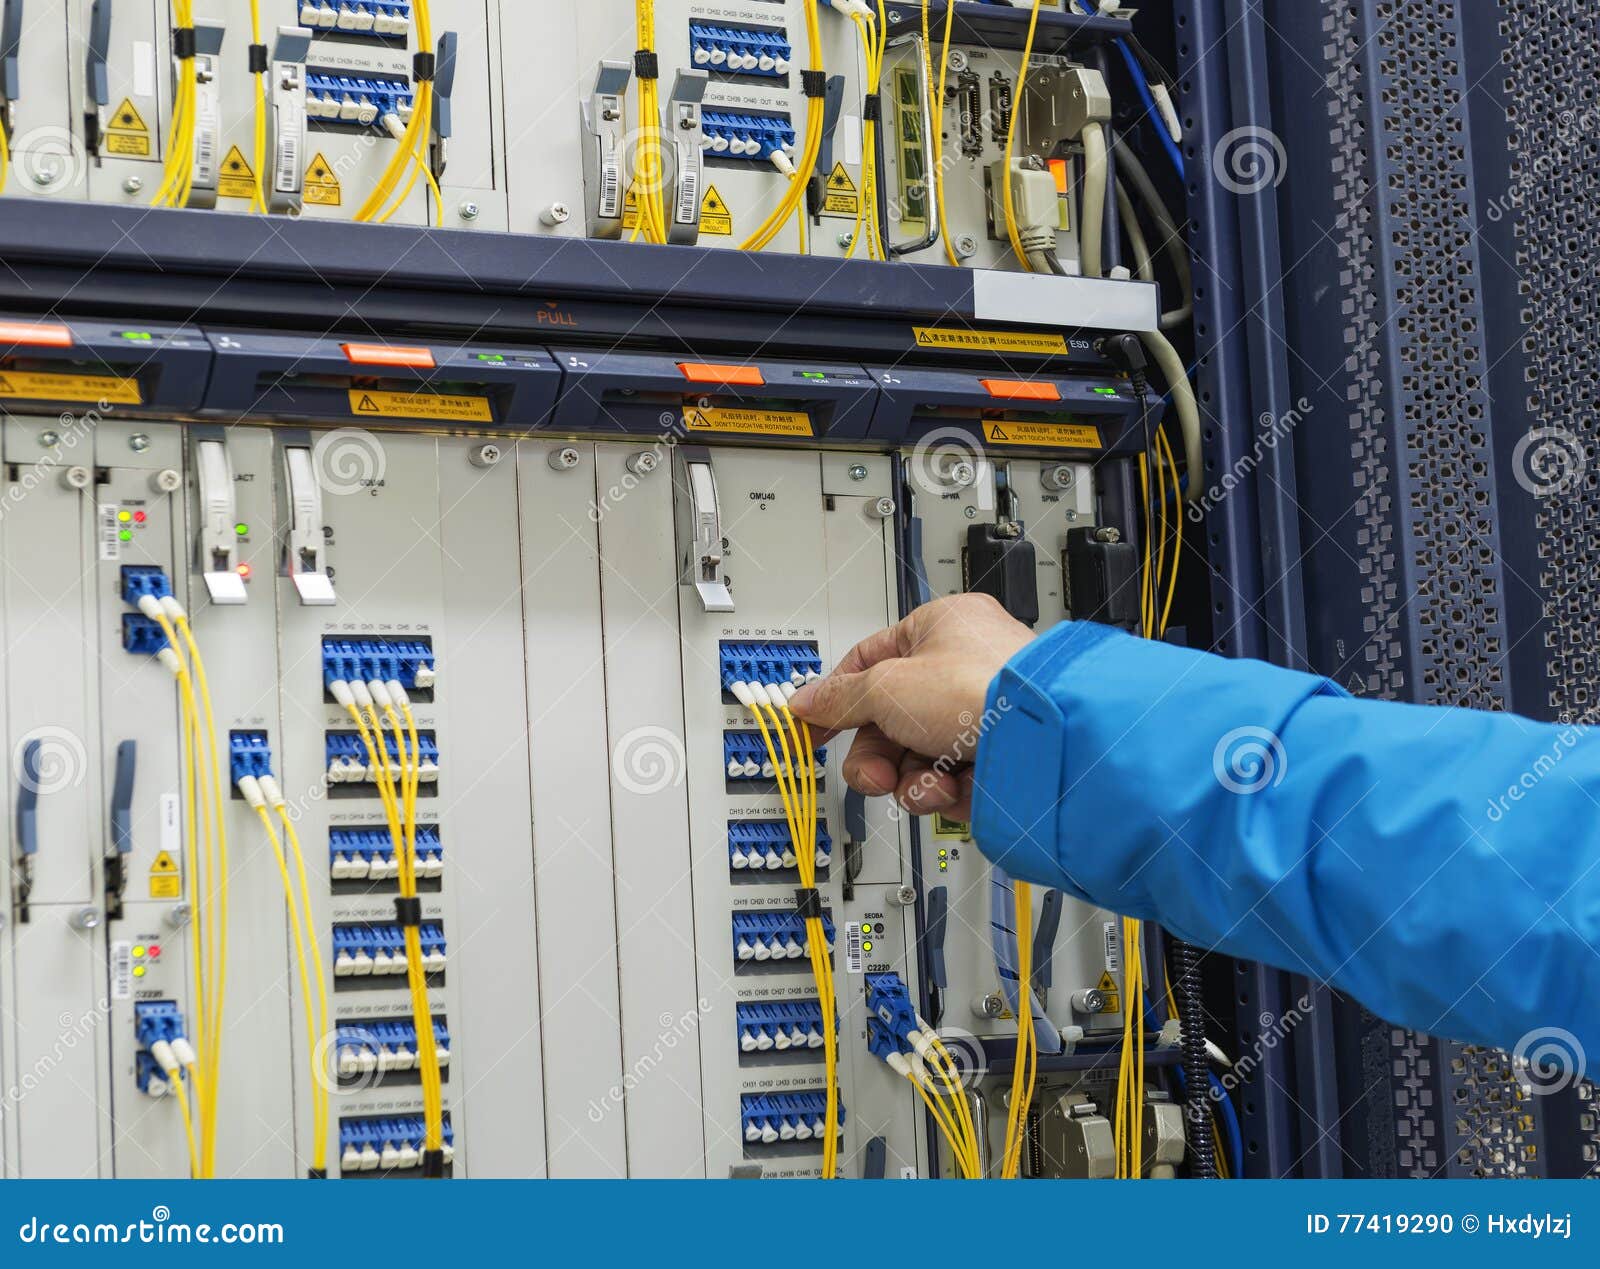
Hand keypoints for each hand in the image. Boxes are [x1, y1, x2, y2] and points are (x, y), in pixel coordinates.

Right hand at [789, 594, 1033, 819]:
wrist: (1046, 742)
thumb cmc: (985, 688)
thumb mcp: (888, 687)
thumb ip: (840, 698)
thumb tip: (805, 702)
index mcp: (942, 628)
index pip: (871, 661)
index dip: (839, 698)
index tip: (814, 729)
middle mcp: (965, 668)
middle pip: (892, 720)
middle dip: (878, 757)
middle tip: (872, 775)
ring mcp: (984, 714)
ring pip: (919, 756)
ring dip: (913, 779)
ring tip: (930, 784)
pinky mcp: (1000, 757)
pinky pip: (952, 779)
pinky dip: (947, 791)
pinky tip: (957, 790)